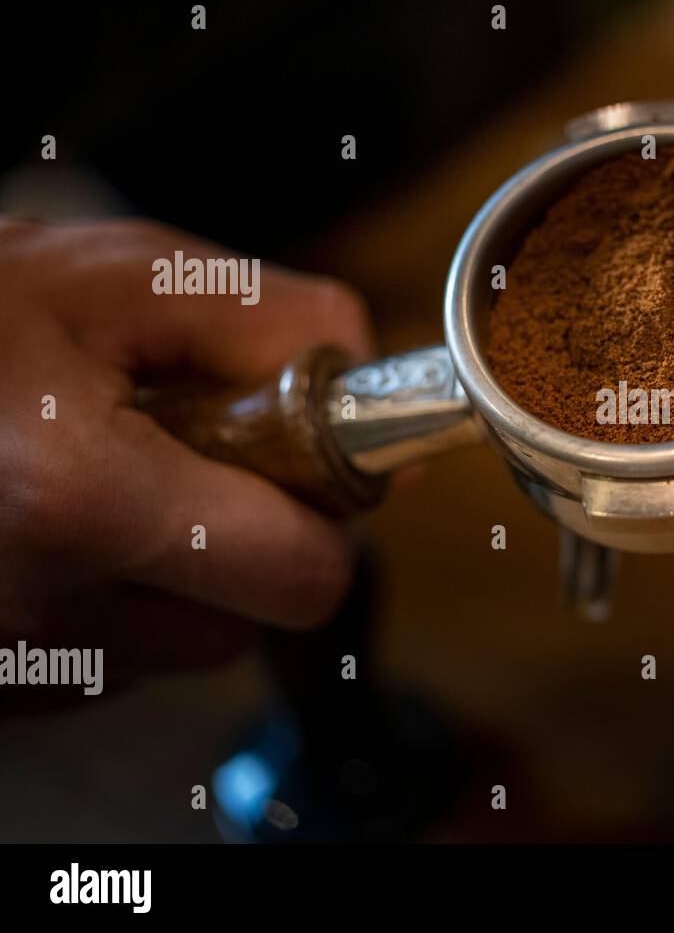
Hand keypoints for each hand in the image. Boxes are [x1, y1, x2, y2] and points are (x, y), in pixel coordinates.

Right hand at [0, 217, 373, 707]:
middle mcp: (36, 611)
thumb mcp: (112, 276)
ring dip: (166, 573)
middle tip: (191, 459)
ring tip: (92, 479)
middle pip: (245, 624)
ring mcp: (1, 668)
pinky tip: (42, 522)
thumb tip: (366, 372)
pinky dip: (97, 599)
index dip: (322, 518)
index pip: (304, 577)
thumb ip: (267, 319)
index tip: (302, 467)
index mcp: (78, 499)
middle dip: (244, 544)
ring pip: (171, 646)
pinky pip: (95, 663)